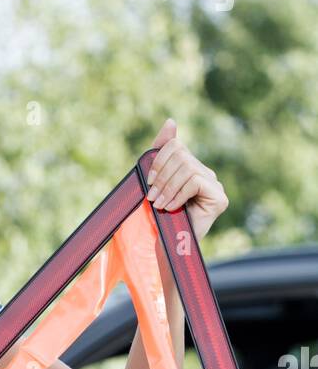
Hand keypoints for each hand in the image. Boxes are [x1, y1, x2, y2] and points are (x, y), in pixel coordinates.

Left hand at [146, 118, 228, 242]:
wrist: (168, 247)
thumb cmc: (160, 218)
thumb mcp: (156, 182)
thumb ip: (160, 153)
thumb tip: (171, 121)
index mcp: (192, 167)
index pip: (175, 146)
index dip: (159, 160)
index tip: (149, 181)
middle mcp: (207, 174)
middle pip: (181, 156)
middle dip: (162, 176)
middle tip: (152, 197)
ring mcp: (216, 186)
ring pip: (187, 169)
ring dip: (168, 188)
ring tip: (160, 205)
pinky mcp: (219, 198)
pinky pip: (195, 182)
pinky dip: (179, 195)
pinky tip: (172, 208)